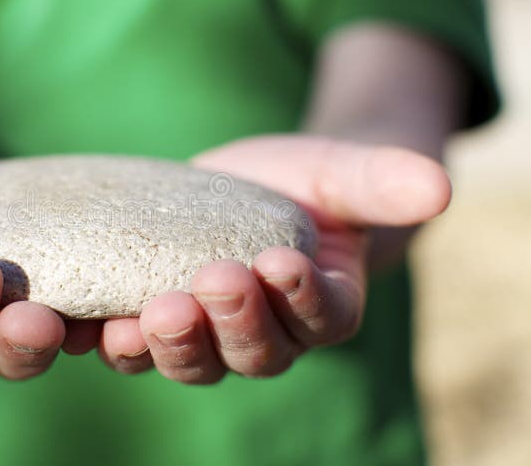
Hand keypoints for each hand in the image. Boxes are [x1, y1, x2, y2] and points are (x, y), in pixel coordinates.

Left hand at [95, 135, 450, 382]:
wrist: (250, 189)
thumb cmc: (309, 184)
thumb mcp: (346, 172)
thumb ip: (387, 181)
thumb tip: (438, 186)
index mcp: (323, 307)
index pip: (322, 317)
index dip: (304, 298)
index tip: (282, 263)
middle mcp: (267, 335)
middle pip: (255, 352)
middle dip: (235, 322)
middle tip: (214, 282)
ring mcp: (206, 333)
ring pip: (192, 359)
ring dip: (173, 342)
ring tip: (154, 310)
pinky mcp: (152, 316)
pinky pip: (134, 343)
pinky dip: (114, 338)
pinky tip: (92, 322)